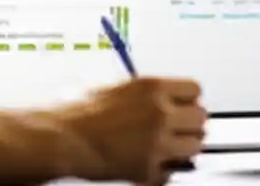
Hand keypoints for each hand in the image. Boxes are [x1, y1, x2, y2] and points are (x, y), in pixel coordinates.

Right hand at [56, 77, 206, 182]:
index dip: (188, 100)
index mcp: (153, 87)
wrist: (58, 139)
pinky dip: (162, 171)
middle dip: (189, 124)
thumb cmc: (77, 113)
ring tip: (166, 148)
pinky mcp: (148, 170)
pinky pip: (171, 171)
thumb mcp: (117, 88)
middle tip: (176, 129)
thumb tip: (168, 98)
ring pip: (195, 145)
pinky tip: (147, 165)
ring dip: (183, 147)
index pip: (195, 90)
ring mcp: (157, 142)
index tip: (181, 106)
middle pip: (201, 117)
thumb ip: (148, 93)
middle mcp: (160, 113)